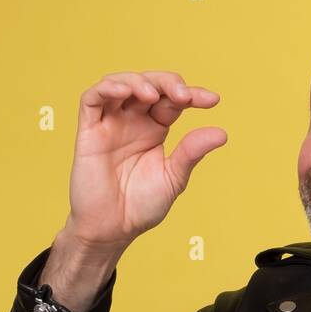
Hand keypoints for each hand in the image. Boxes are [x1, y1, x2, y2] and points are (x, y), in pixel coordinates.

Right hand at [40, 71, 225, 311]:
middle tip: (184, 96)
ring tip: (154, 95)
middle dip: (168, 83)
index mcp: (155, 129)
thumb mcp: (173, 178)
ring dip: (139, 81)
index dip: (192, 94)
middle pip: (149, 84)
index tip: (213, 101)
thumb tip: (222, 133)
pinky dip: (108, 88)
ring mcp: (110, 123)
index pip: (173, 100)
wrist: (112, 230)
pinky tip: (126, 92)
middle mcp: (133, 121)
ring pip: (121, 83)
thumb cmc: (140, 207)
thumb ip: (191, 153)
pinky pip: (92, 99)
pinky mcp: (89, 130)